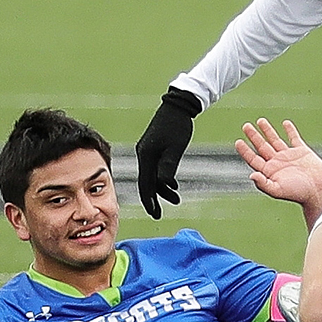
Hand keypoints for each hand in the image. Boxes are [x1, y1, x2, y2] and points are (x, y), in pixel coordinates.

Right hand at [134, 86, 200, 217]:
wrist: (177, 106)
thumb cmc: (178, 126)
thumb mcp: (176, 148)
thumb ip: (168, 166)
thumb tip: (163, 184)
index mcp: (146, 156)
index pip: (145, 184)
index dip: (150, 201)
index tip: (155, 215)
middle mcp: (143, 154)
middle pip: (145, 182)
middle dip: (153, 199)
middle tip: (159, 214)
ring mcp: (146, 151)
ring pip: (151, 176)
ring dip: (162, 188)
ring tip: (176, 198)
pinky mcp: (152, 148)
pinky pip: (154, 168)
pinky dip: (162, 178)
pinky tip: (173, 185)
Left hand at [235, 118, 321, 210]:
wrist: (318, 191)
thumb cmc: (297, 194)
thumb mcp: (278, 190)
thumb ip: (263, 184)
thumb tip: (251, 175)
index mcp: (270, 171)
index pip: (253, 159)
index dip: (245, 151)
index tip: (238, 141)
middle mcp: (277, 162)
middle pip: (262, 147)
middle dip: (254, 136)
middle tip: (246, 126)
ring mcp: (289, 156)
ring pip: (275, 140)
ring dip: (268, 131)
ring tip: (260, 120)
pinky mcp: (302, 152)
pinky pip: (294, 138)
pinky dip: (290, 130)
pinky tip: (285, 123)